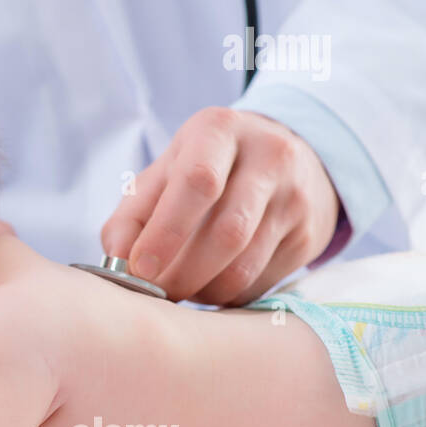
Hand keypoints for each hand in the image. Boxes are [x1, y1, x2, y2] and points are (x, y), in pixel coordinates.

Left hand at [101, 107, 339, 305]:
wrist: (285, 158)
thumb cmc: (205, 168)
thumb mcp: (165, 172)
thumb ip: (132, 215)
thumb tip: (117, 262)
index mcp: (219, 130)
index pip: (198, 182)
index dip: (166, 232)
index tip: (141, 269)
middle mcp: (269, 157)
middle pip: (227, 232)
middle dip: (182, 274)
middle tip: (156, 293)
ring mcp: (296, 197)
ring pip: (246, 264)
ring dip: (203, 291)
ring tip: (180, 291)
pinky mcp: (309, 235)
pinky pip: (262, 281)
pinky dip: (227, 296)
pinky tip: (210, 287)